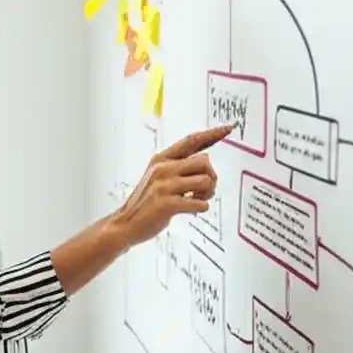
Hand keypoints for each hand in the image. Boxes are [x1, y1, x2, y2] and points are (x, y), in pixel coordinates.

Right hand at [110, 124, 233, 246]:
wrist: (125, 224)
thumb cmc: (145, 202)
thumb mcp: (157, 176)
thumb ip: (178, 166)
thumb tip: (205, 159)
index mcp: (161, 159)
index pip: (191, 140)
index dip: (212, 133)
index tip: (228, 128)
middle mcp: (163, 168)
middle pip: (204, 162)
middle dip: (211, 177)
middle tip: (203, 190)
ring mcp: (164, 185)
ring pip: (205, 181)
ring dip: (207, 193)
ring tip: (196, 199)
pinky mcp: (167, 204)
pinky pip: (200, 203)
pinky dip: (201, 207)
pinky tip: (192, 210)